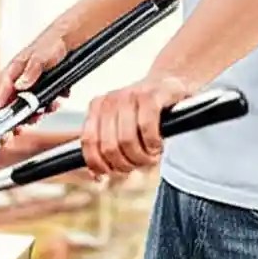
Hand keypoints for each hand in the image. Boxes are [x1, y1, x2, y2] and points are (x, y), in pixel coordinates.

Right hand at [0, 20, 76, 137]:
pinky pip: (44, 103)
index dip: (0, 107)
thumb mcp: (41, 56)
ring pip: (30, 107)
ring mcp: (32, 86)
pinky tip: (59, 100)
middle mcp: (20, 80)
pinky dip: (51, 105)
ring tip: (50, 108)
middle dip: (21, 117)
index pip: (2, 92)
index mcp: (14, 71)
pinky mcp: (44, 89)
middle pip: (14, 105)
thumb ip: (31, 72)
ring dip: (39, 112)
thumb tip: (20, 86)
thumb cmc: (51, 43)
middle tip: (26, 125)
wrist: (70, 39)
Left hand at [80, 73, 194, 177]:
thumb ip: (104, 145)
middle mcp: (110, 100)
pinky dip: (153, 143)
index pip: (88, 142)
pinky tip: (158, 144)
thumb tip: (95, 174)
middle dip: (126, 164)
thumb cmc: (143, 111)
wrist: (168, 84)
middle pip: (109, 147)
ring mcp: (131, 95)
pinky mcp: (152, 95)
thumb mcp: (119, 125)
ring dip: (142, 157)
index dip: (99, 163)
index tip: (111, 172)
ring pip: (127, 141)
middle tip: (139, 163)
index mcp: (97, 107)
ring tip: (151, 155)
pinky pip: (147, 128)